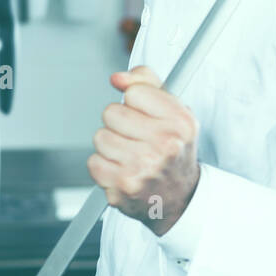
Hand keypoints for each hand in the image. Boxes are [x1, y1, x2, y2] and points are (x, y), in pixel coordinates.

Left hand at [87, 65, 200, 235]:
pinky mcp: (123, 188)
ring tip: (130, 154)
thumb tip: (117, 79)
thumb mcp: (172, 111)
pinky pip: (94, 162)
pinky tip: (122, 169)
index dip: (136, 102)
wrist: (180, 196)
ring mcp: (144, 169)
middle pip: (112, 112)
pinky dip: (104, 166)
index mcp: (180, 122)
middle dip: (120, 122)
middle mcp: (166, 145)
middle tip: (136, 136)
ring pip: (100, 137)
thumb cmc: (173, 149)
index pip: (134, 92)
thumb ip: (147, 83)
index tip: (145, 114)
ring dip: (111, 145)